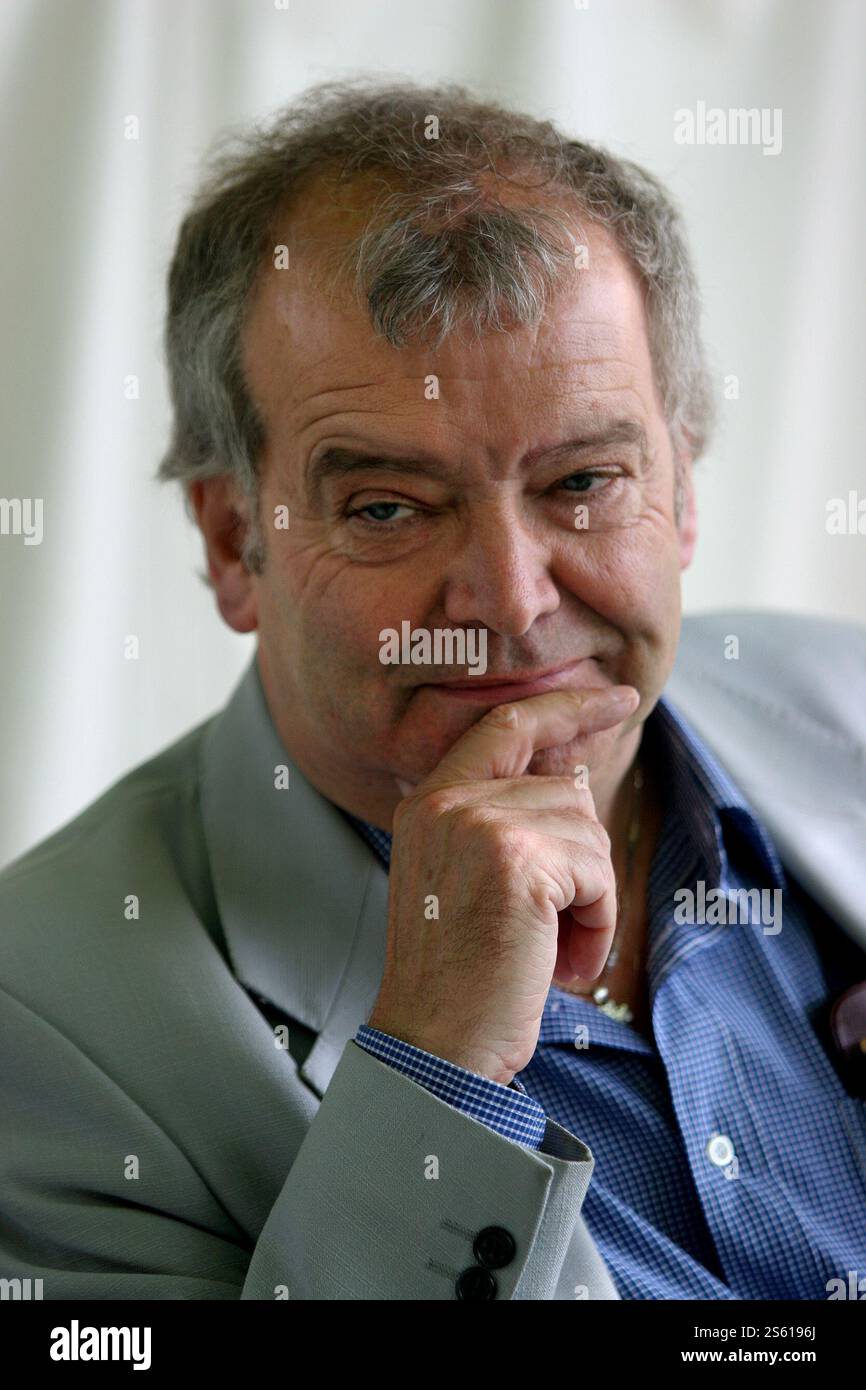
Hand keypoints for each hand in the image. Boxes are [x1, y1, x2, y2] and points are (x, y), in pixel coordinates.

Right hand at [367, 685, 639, 1084]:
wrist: (435, 1043)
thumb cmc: (460, 975)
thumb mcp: (469, 878)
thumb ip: (508, 820)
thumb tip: (575, 773)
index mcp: (428, 800)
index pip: (507, 724)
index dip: (568, 705)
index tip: (619, 697)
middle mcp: (448, 800)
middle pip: (565, 791)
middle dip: (582, 862)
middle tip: (556, 930)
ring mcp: (480, 823)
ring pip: (588, 830)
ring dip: (591, 897)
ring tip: (552, 950)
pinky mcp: (519, 859)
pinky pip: (598, 870)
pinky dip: (597, 921)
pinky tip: (562, 960)